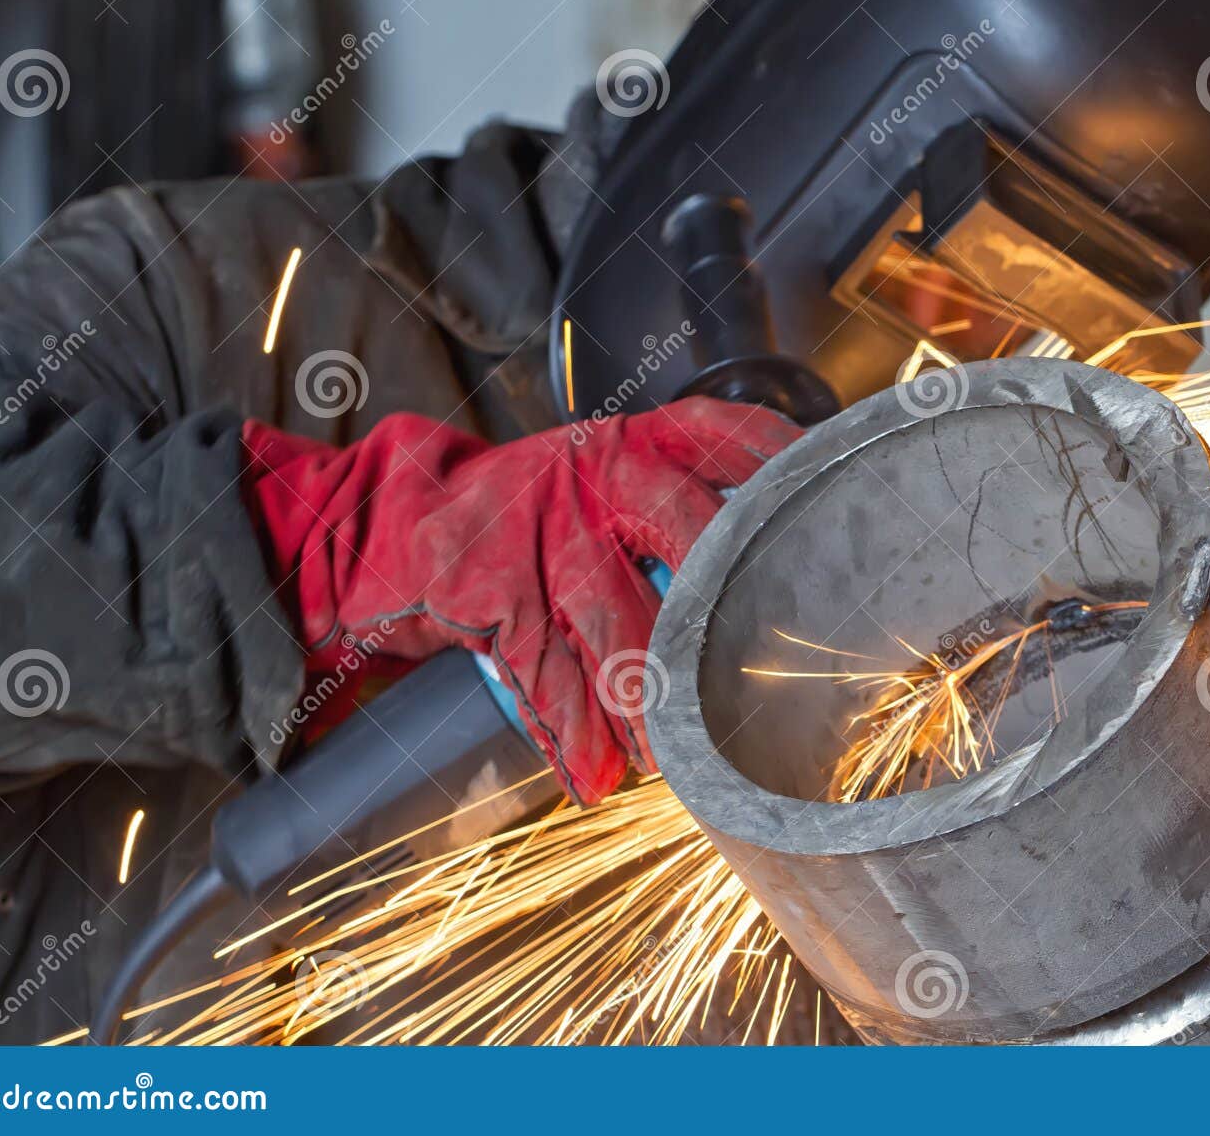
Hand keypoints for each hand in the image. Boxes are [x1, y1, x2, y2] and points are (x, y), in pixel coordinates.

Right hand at [242, 398, 800, 802]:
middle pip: (686, 528)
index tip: (834, 505)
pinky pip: (542, 670)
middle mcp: (593, 471)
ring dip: (652, 696)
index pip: (725, 435)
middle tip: (774, 657)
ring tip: (679, 755)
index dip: (781, 467)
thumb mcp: (586, 485)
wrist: (375, 521)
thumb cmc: (511, 514)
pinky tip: (596, 774)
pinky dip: (572, 730)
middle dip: (729, 598)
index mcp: (629, 442)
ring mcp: (539, 525)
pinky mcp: (487, 585)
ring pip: (616, 617)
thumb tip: (760, 567)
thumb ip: (661, 510)